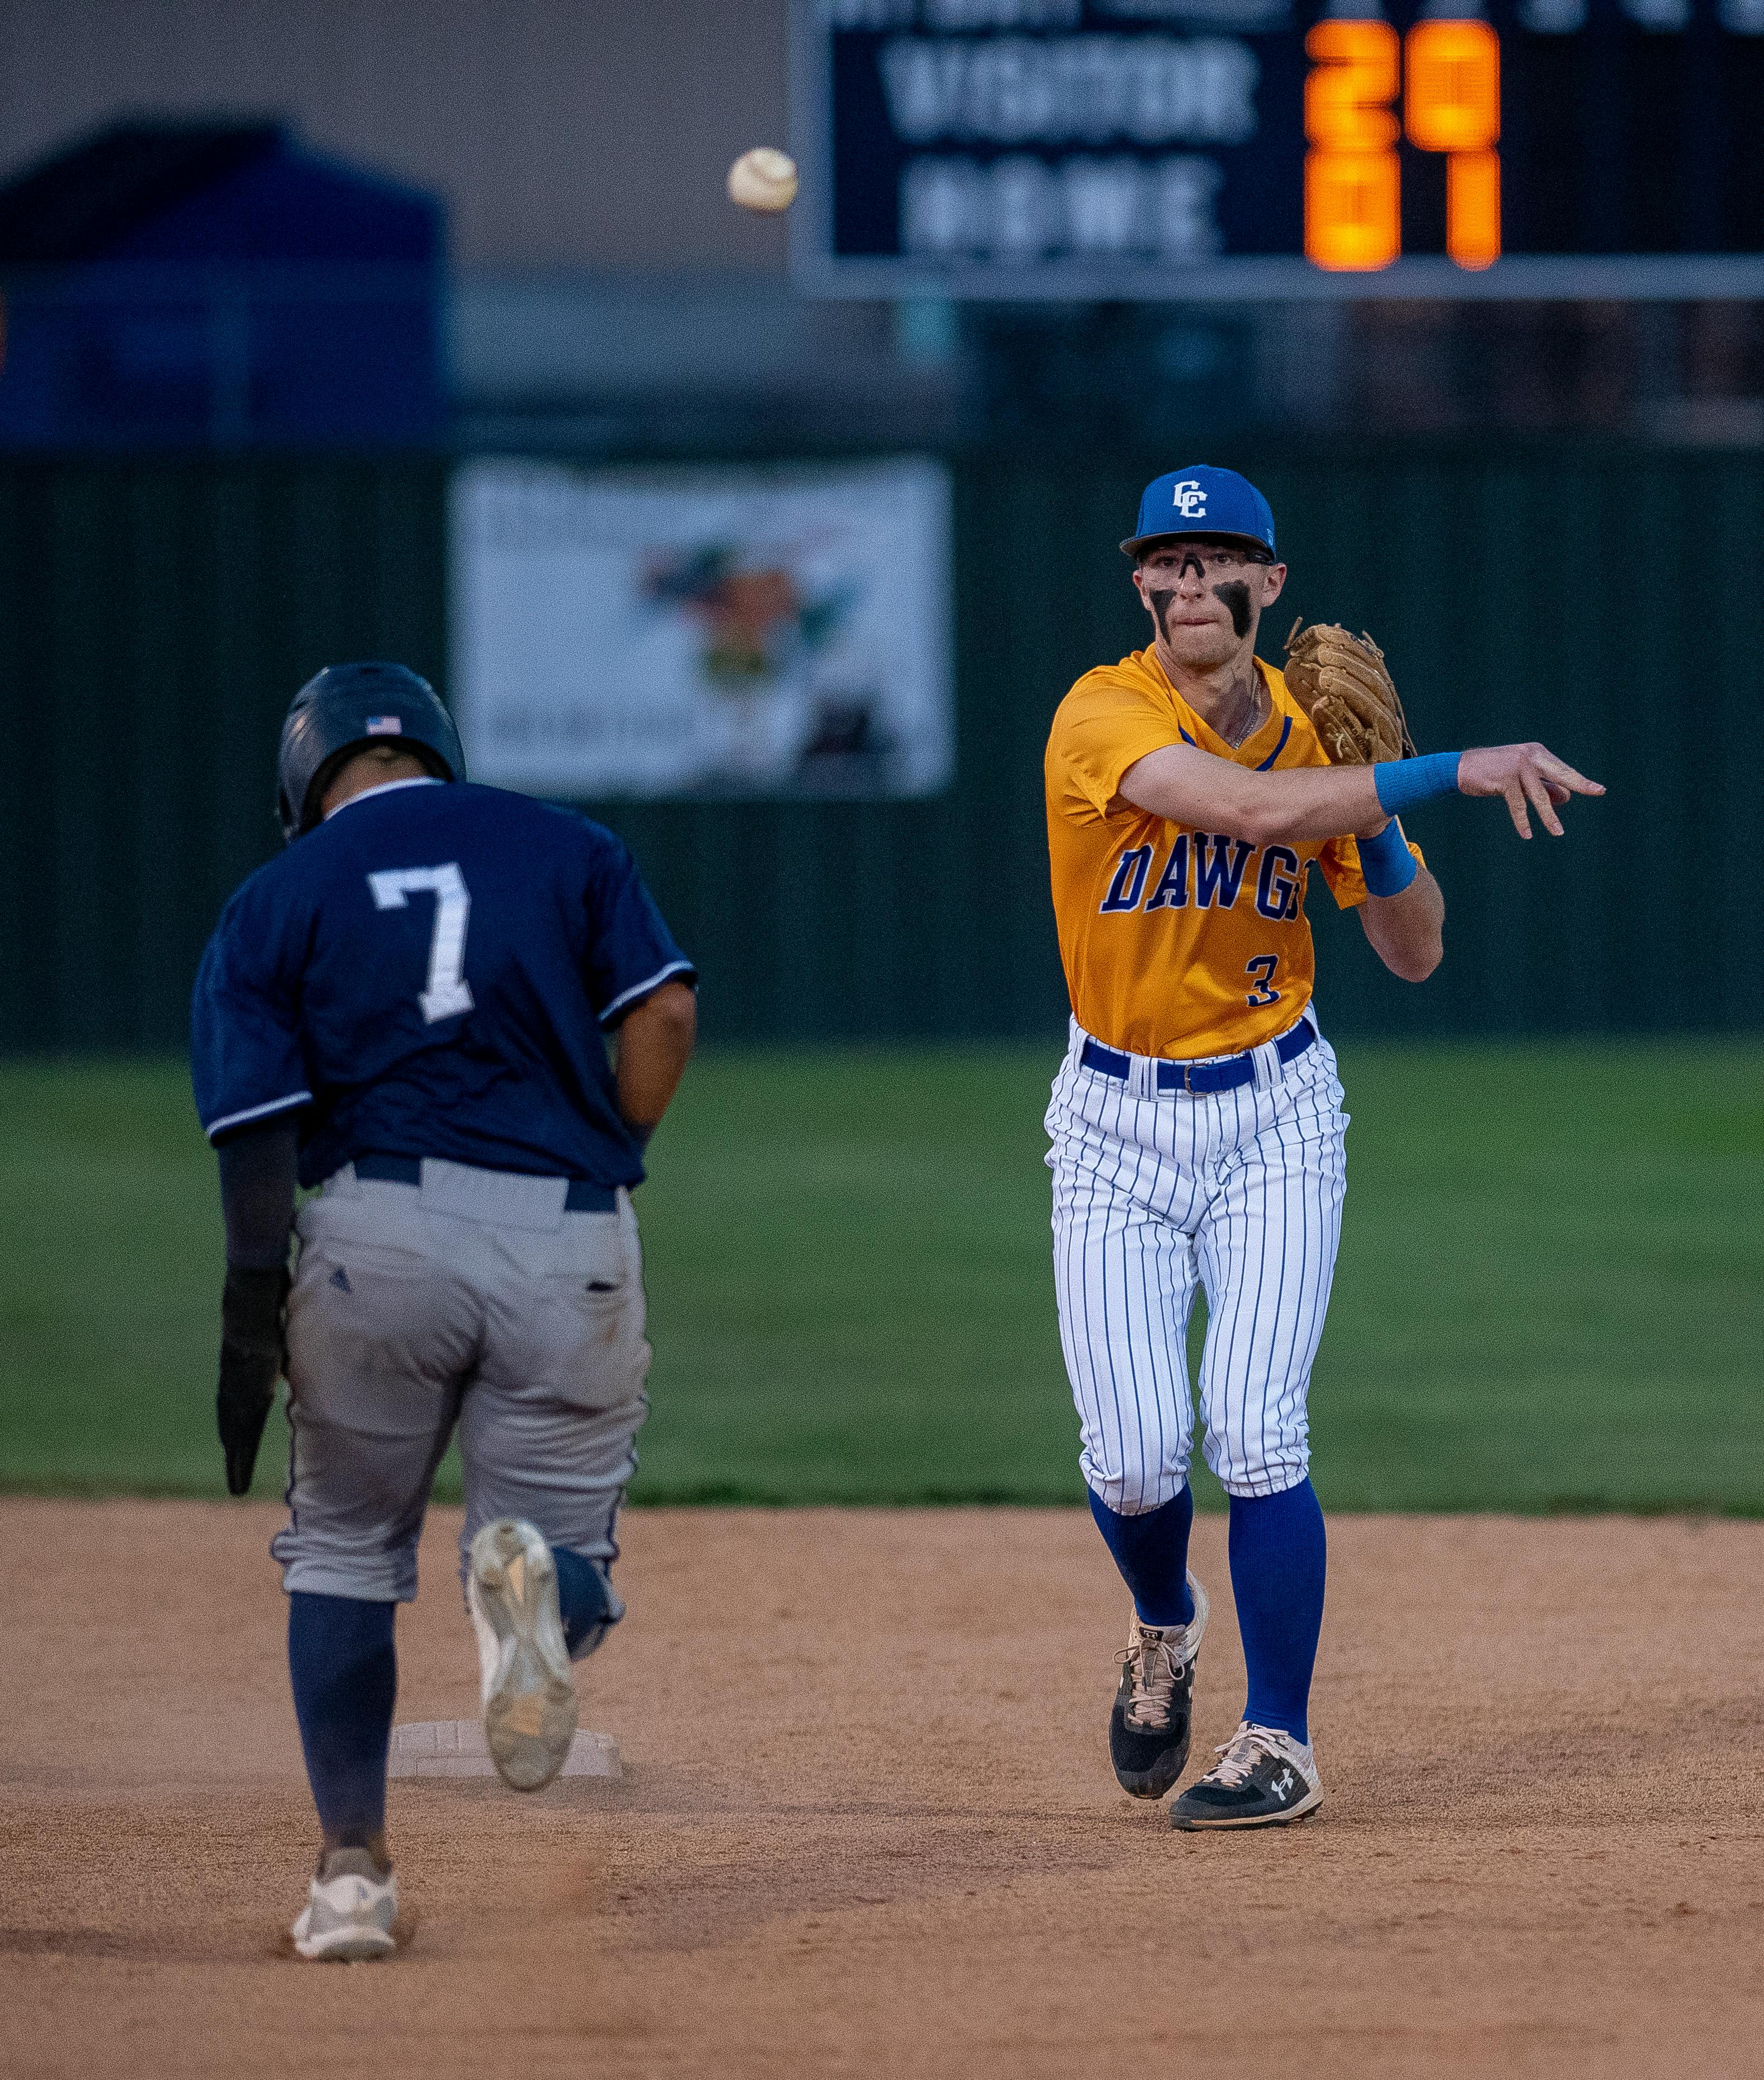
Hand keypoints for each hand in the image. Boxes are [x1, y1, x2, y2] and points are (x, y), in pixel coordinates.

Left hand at [217, 1264, 288, 1496]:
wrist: (250, 1271)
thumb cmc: (269, 1279)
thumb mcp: (285, 1309)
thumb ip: (292, 1324)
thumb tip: (317, 1316)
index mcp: (247, 1356)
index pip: (243, 1397)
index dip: (241, 1422)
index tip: (239, 1444)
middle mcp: (237, 1369)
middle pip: (234, 1418)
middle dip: (235, 1449)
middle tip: (233, 1481)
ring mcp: (238, 1373)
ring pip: (235, 1423)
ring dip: (235, 1455)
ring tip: (234, 1484)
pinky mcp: (246, 1373)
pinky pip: (243, 1415)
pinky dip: (239, 1439)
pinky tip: (236, 1456)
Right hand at [1457, 744, 1603, 838]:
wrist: (1460, 768)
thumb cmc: (1491, 772)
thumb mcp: (1520, 779)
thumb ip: (1543, 786)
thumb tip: (1567, 798)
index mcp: (1536, 753)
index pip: (1561, 770)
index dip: (1578, 781)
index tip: (1597, 790)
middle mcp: (1530, 756)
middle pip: (1559, 773)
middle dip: (1579, 784)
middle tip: (1598, 791)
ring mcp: (1517, 766)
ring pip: (1539, 795)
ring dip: (1548, 816)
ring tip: (1558, 833)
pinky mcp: (1504, 779)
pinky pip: (1518, 804)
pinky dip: (1522, 821)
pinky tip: (1527, 834)